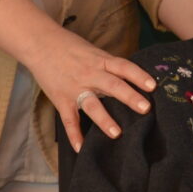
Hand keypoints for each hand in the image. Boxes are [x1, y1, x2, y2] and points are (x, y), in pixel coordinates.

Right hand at [24, 26, 157, 149]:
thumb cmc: (69, 46)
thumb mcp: (93, 51)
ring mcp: (75, 88)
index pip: (123, 67)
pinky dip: (74, 135)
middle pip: (112, 85)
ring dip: (104, 120)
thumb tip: (130, 78)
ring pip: (92, 105)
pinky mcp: (61, 99)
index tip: (153, 86)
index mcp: (100, 61)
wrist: (40, 43)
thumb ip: (108, 66)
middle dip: (129, 97)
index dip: (138, 75)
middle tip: (145, 109)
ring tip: (117, 134)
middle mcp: (90, 74)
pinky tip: (80, 148)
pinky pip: (69, 120)